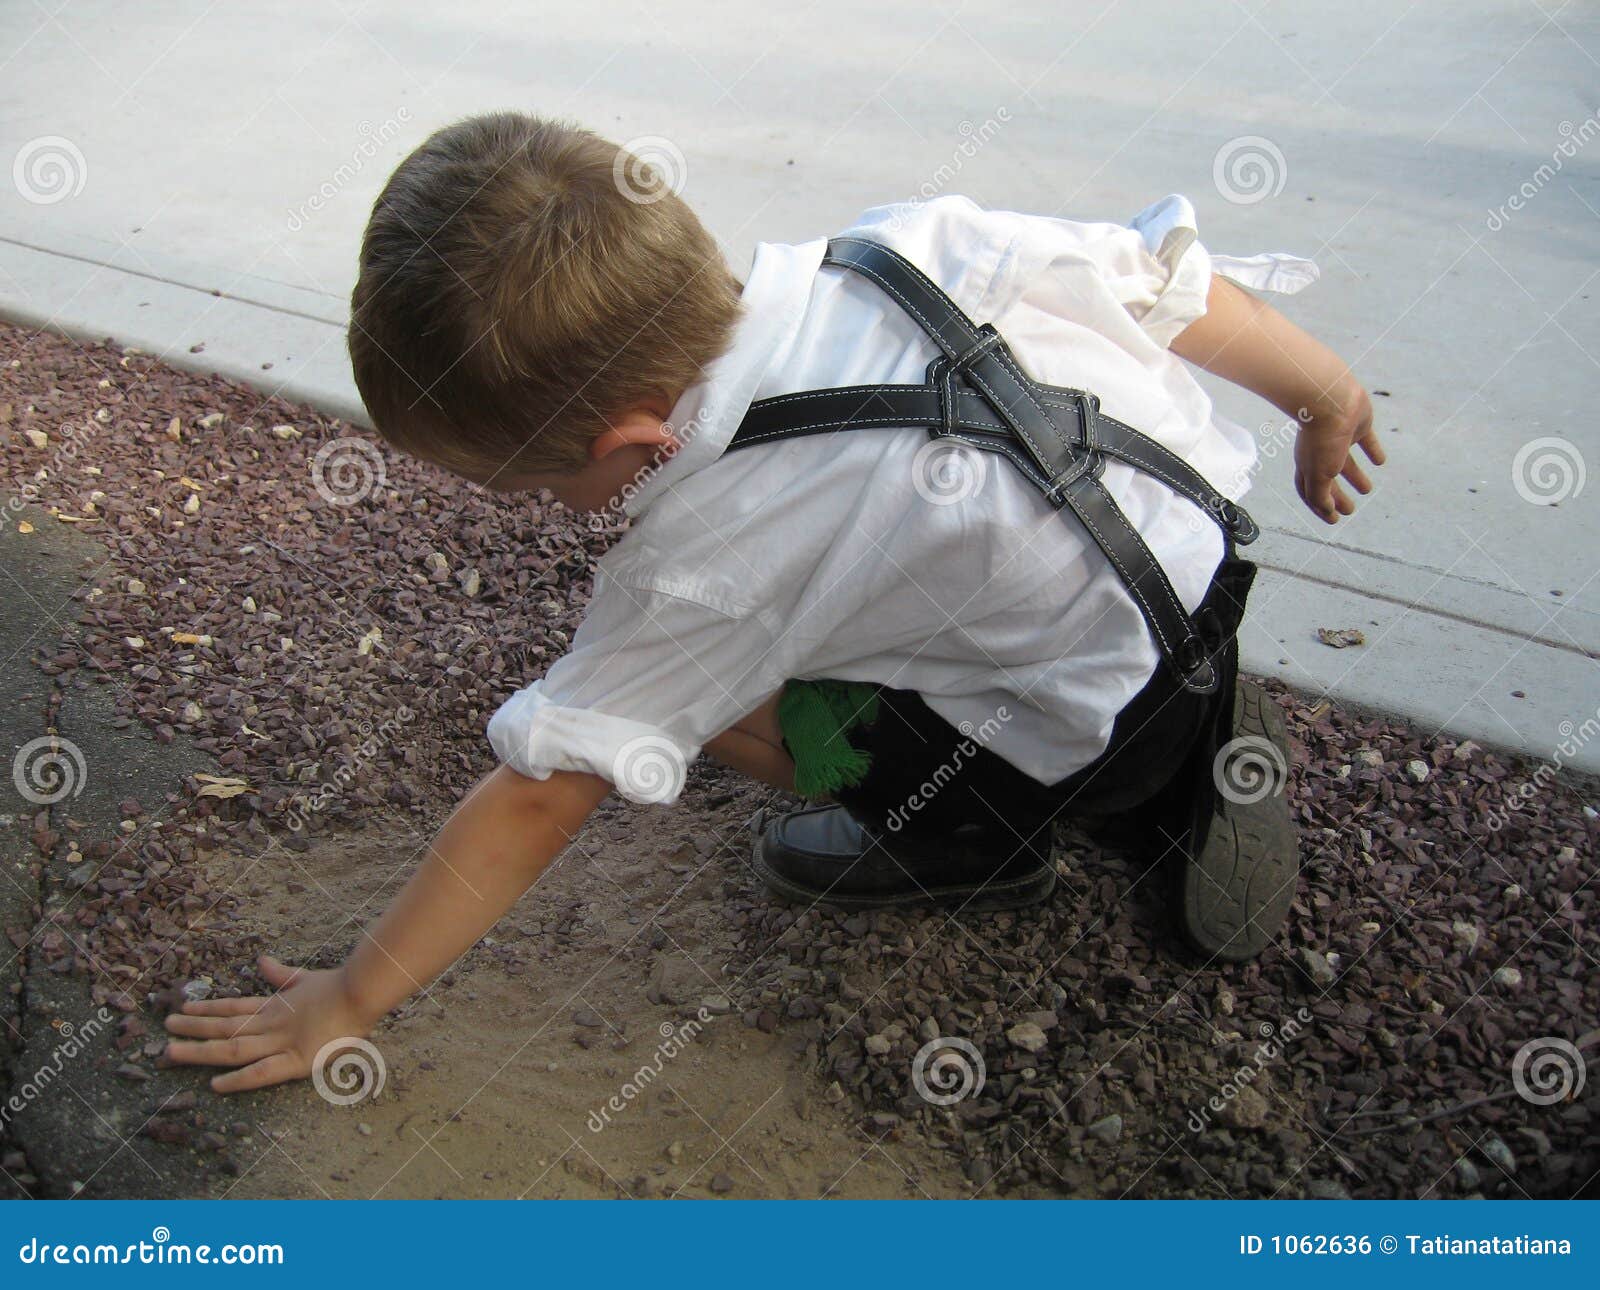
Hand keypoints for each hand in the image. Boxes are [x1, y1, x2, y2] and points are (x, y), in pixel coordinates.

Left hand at [164, 954, 373, 1093]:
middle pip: (225, 1026)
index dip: (207, 1010)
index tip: (183, 1010)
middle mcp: (271, 1023)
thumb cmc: (341, 987)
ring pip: (233, 1047)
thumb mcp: (305, 978)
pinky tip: (215, 1085)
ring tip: (170, 1051)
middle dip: (193, 1028)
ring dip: (200, 1049)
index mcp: (276, 1006)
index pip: (234, 1008)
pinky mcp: (297, 1061)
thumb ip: (281, 973)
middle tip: (165, 1027)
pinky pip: (262, 1072)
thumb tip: (261, 960)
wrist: (363, 993)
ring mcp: (281, 1041)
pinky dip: (239, 1079)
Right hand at [1293, 378, 1384, 523]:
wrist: (1331, 401)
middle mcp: (1321, 454)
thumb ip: (1320, 496)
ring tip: (1368, 490)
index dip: (1320, 508)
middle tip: (1350, 510)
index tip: (1334, 520)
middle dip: (1338, 497)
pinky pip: (1366, 442)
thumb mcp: (1318, 475)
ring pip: (1347, 463)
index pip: (1310, 492)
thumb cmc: (1321, 440)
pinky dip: (1372, 452)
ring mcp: (1339, 440)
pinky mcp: (1357, 426)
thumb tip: (1328, 511)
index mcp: (1308, 466)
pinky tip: (1380, 461)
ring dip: (1356, 477)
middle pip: (1329, 480)